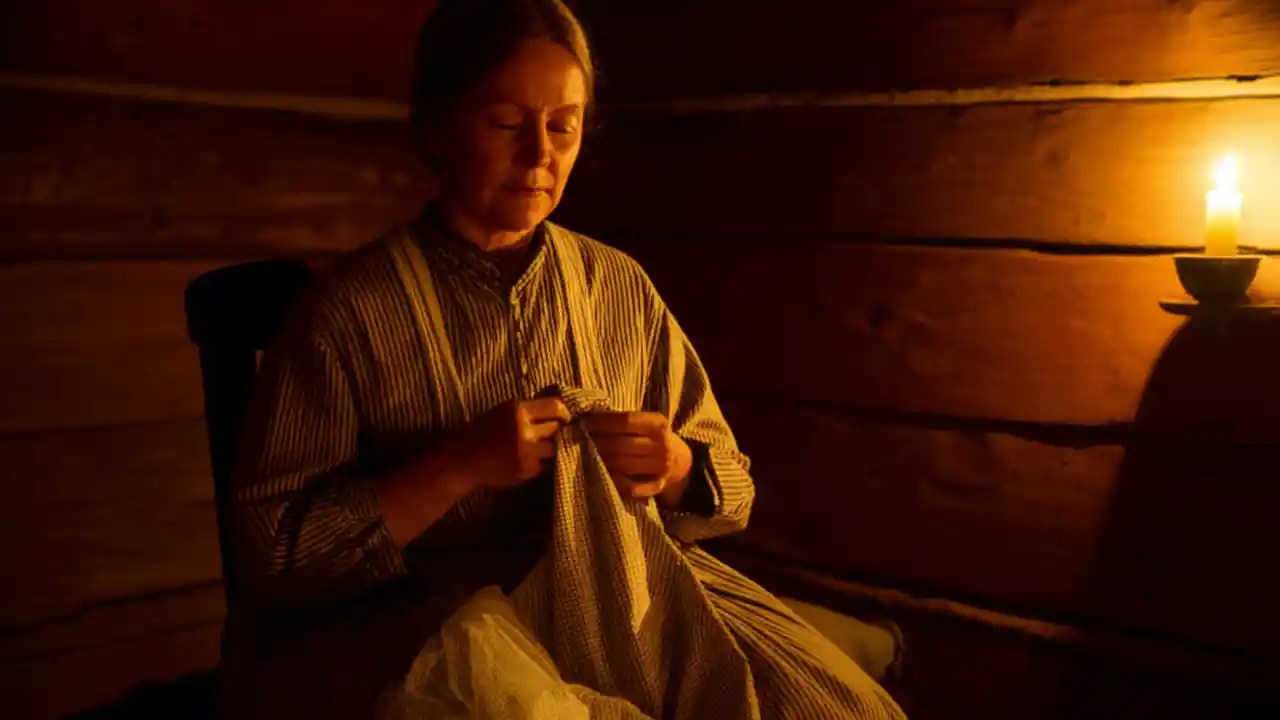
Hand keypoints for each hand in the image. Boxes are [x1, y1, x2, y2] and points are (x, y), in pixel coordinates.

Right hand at [448, 397, 570, 491]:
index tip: (565, 418)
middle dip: (555, 431)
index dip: (565, 413)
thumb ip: (528, 410)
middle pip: (557, 428)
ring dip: (547, 449)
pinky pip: (543, 465)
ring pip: (552, 448)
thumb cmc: (483, 432)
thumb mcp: (503, 412)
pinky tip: (523, 461)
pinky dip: (537, 463)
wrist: (464, 459)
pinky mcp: (526, 471)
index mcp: (518, 410)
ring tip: (534, 449)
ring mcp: (527, 452)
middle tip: (548, 434)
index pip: (556, 407)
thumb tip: (558, 409)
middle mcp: (525, 430)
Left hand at [580, 411, 692, 506]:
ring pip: (623, 465)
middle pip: (621, 444)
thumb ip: (626, 421)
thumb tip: (588, 418)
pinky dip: (614, 481)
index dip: (601, 422)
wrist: (679, 461)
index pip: (625, 421)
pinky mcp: (657, 486)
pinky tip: (598, 475)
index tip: (582, 422)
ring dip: (600, 460)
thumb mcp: (648, 423)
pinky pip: (631, 487)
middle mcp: (662, 445)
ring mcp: (661, 468)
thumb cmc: (654, 437)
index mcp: (658, 424)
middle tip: (577, 440)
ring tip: (582, 455)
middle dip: (596, 441)